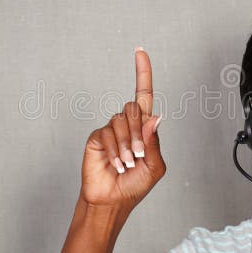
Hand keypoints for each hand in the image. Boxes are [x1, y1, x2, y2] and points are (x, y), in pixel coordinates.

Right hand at [80, 48, 165, 212]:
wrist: (112, 201)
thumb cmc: (134, 185)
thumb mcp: (155, 166)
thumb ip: (154, 141)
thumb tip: (155, 116)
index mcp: (143, 128)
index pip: (143, 94)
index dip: (142, 72)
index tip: (140, 51)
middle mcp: (127, 124)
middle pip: (134, 108)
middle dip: (138, 133)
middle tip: (137, 156)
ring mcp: (110, 130)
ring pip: (121, 120)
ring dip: (126, 145)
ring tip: (126, 164)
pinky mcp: (96, 137)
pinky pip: (106, 132)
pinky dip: (114, 150)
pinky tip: (115, 164)